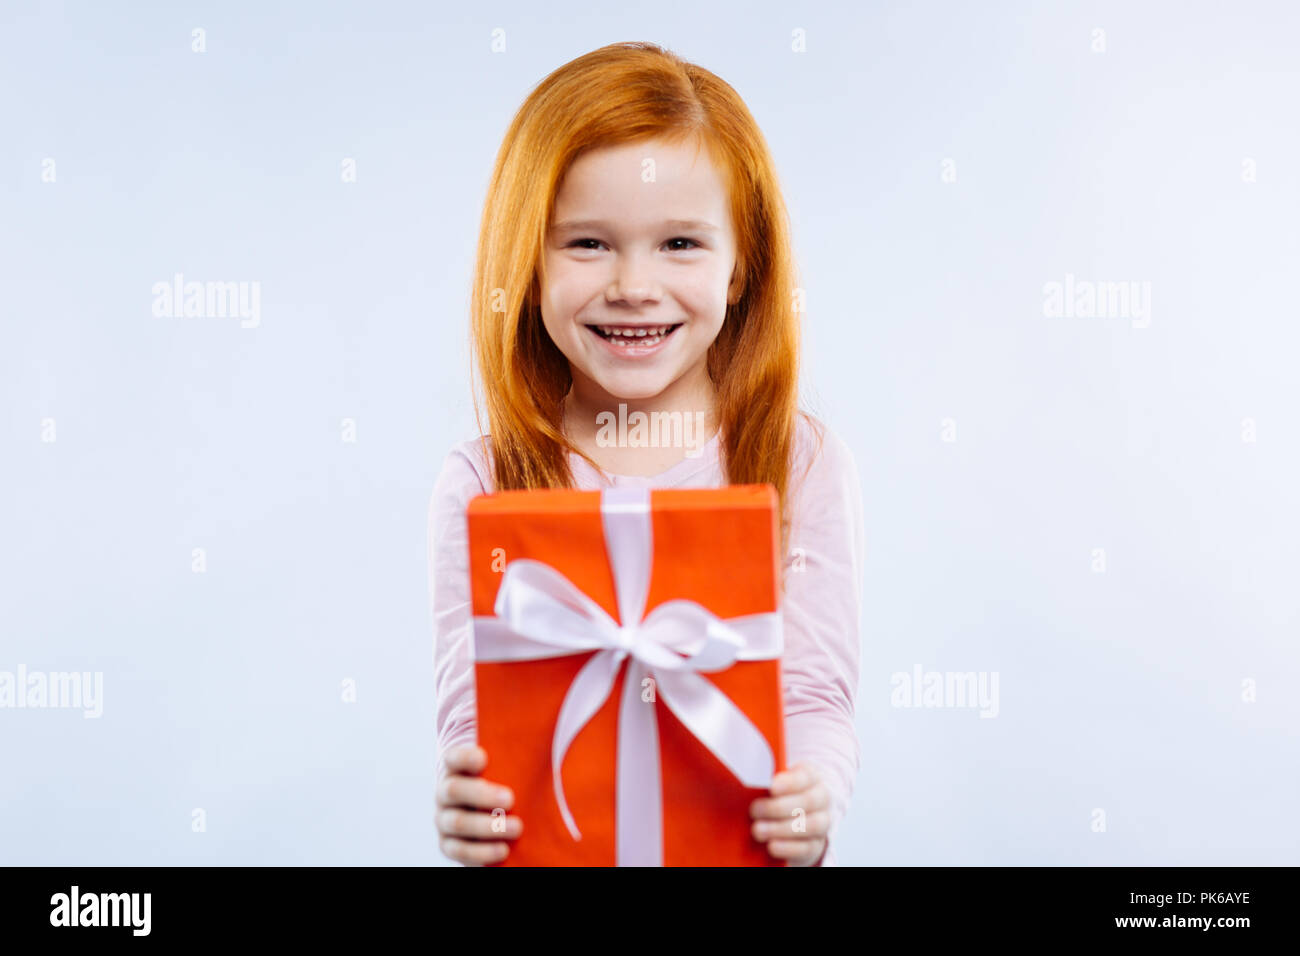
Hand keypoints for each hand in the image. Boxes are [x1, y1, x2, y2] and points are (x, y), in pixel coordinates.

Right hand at [435, 745, 523, 864]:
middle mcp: (445, 791)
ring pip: (457, 822)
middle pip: (455, 790)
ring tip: (516, 827)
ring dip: (486, 827)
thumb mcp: (507, 763)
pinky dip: (480, 853)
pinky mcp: (448, 844)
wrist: (488, 811)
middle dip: (482, 795)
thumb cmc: (504, 780)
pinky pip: (459, 850)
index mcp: (456, 766)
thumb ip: (520, 750)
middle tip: (511, 799)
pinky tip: (503, 851)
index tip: (484, 758)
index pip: (454, 757)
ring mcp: (444, 818)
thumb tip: (552, 732)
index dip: (466, 757)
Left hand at [749, 762, 829, 865]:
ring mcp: (823, 822)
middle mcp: (822, 799)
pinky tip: (771, 846)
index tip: (771, 787)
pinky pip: (807, 848)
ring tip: (757, 830)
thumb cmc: (781, 793)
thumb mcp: (776, 781)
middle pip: (808, 802)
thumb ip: (767, 779)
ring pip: (811, 825)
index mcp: (812, 777)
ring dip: (781, 828)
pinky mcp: (817, 845)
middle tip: (754, 810)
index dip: (789, 783)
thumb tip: (749, 778)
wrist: (798, 815)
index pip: (805, 777)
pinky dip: (788, 848)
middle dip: (778, 807)